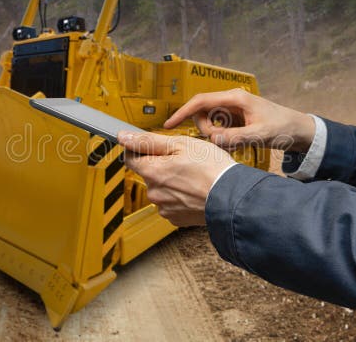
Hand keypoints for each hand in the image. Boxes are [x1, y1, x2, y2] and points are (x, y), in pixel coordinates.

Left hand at [117, 131, 235, 226]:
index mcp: (152, 172)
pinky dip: (179, 196)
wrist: (232, 197)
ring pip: (161, 188)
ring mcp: (164, 207)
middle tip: (183, 160)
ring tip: (192, 176)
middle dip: (161, 165)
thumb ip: (148, 141)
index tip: (152, 146)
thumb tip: (124, 137)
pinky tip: (194, 190)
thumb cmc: (211, 169)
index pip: (130, 157)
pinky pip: (171, 202)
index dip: (140, 148)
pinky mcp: (175, 218)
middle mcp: (154, 192)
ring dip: (171, 181)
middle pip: (148, 173)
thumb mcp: (180, 144)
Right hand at [164, 88, 314, 152]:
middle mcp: (231, 100)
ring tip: (236, 142)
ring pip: (210, 123)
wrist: (298, 129)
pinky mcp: (235, 118)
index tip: (168, 125)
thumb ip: (235, 137)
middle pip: (202, 114)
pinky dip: (222, 137)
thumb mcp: (259, 135)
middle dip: (206, 130)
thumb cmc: (282, 127)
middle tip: (223, 142)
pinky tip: (238, 141)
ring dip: (216, 136)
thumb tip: (213, 140)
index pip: (200, 102)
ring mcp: (232, 109)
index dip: (182, 113)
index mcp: (235, 98)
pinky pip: (219, 128)